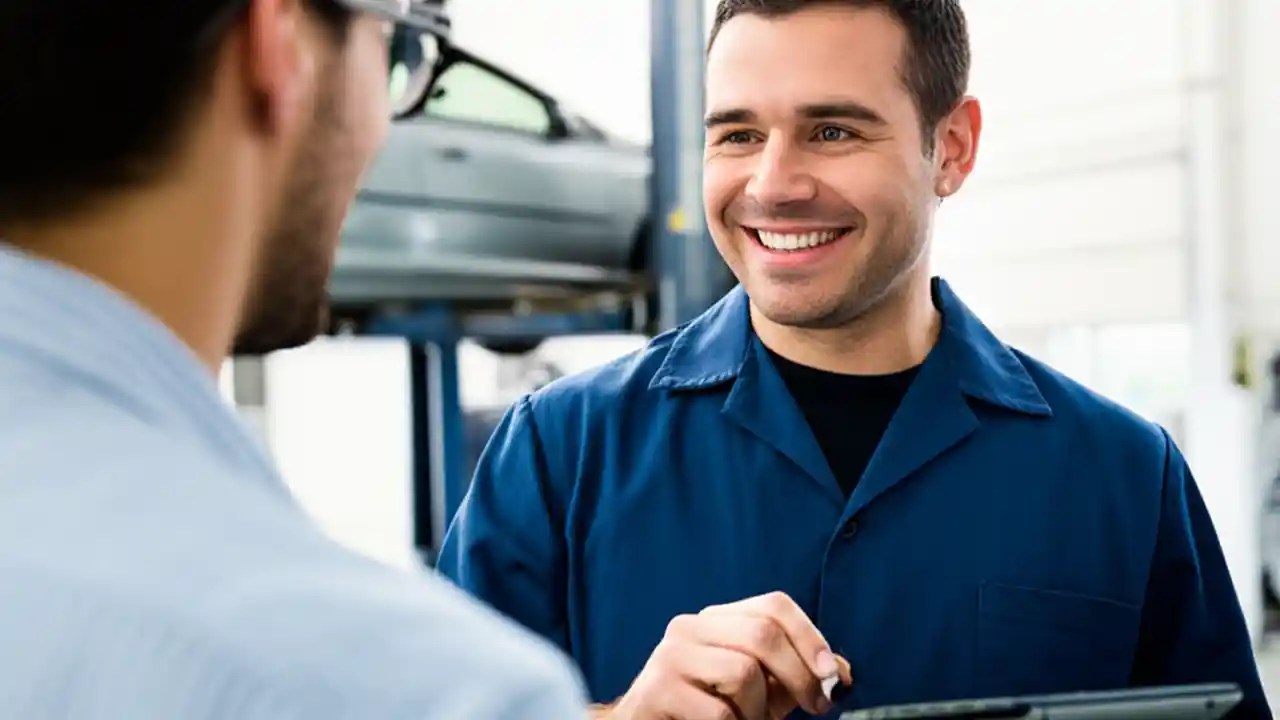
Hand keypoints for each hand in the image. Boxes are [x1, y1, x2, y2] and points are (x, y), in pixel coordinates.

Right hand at [605, 592, 852, 719]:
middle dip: (799, 675)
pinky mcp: (656, 690)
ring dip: (758, 711)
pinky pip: (718, 712)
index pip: (773, 606)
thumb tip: (841, 671)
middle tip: (814, 707)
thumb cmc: (706, 710)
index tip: (833, 676)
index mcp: (717, 619)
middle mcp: (690, 627)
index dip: (810, 637)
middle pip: (762, 633)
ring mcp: (669, 656)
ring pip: (743, 673)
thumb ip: (794, 675)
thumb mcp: (758, 690)